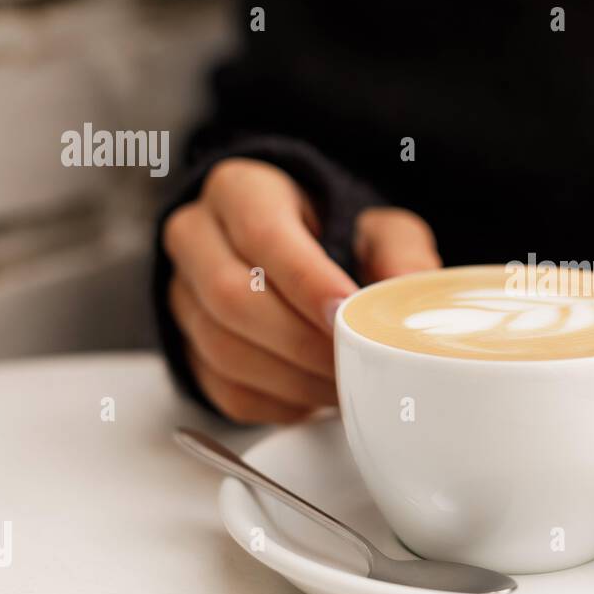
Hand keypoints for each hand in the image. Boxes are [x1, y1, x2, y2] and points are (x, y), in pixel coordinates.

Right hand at [162, 158, 439, 422]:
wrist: (299, 254)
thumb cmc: (342, 236)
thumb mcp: (379, 227)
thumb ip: (400, 253)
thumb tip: (411, 287)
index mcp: (241, 190)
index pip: (262, 234)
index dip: (305, 279)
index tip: (346, 311)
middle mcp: (196, 237)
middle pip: (232, 297)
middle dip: (302, 340)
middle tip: (355, 360)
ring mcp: (182, 296)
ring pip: (225, 348)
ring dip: (293, 379)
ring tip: (345, 385)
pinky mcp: (189, 348)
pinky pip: (226, 389)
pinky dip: (279, 403)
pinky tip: (317, 397)